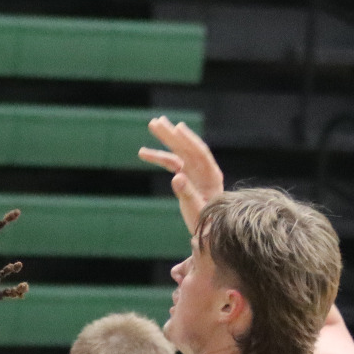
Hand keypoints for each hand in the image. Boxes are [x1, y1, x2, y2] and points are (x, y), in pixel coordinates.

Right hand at [138, 117, 224, 232]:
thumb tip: (176, 176)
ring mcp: (194, 172)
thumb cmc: (205, 222)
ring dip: (165, 139)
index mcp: (211, 176)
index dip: (189, 140)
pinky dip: (158, 158)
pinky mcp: (185, 177)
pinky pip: (171, 163)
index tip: (177, 128)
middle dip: (172, 135)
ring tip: (152, 124)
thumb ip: (187, 193)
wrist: (207, 231)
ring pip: (178, 151)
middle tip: (157, 121)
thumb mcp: (195, 210)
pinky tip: (142, 153)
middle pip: (187, 148)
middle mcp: (203, 170)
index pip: (200, 153)